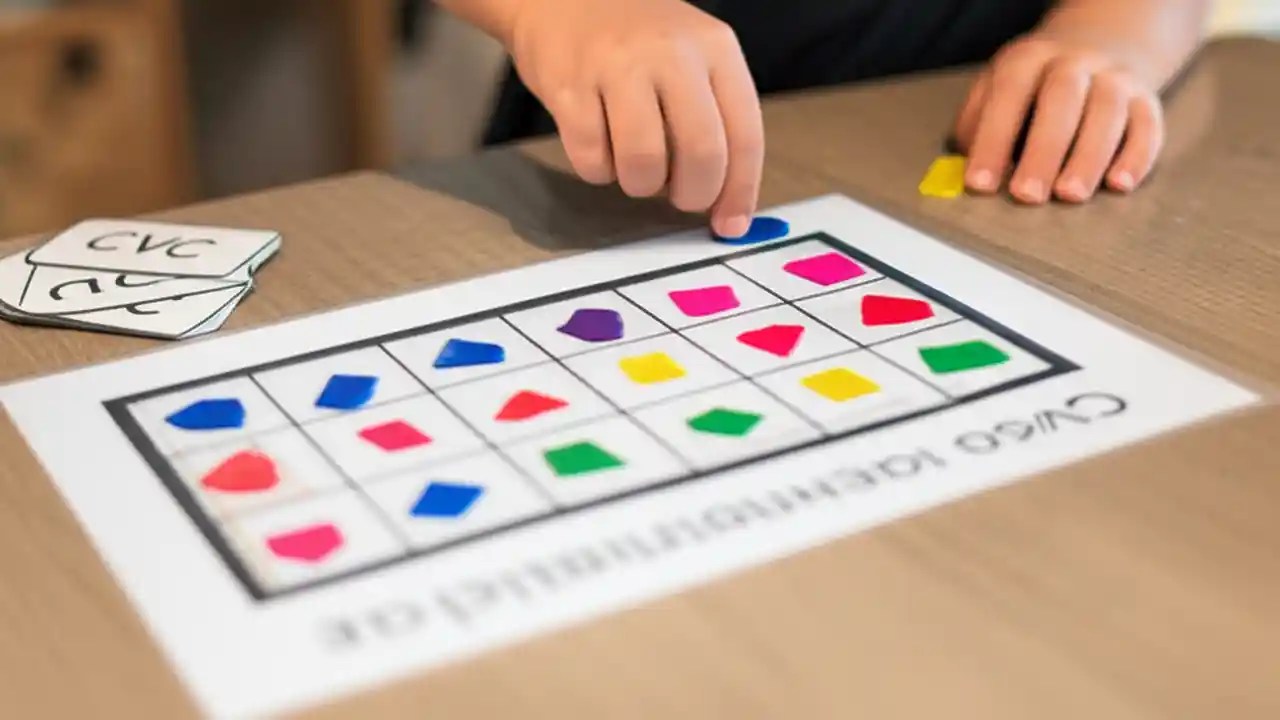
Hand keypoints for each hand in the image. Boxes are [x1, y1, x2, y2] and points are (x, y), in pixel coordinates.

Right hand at [506, 0, 763, 235]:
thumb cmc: (634, 40)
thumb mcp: (691, 58)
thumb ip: (714, 120)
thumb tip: (727, 206)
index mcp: (716, 48)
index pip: (745, 135)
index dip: (740, 192)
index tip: (730, 226)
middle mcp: (672, 53)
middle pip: (702, 154)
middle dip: (692, 195)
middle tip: (676, 195)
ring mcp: (618, 67)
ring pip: (645, 164)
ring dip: (640, 185)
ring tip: (633, 166)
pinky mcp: (570, 85)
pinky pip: (592, 159)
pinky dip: (597, 170)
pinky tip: (598, 145)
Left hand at [953, 34, 1164, 203]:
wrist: (1101, 44)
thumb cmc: (1033, 87)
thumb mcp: (996, 91)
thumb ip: (978, 127)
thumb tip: (965, 171)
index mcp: (1029, 59)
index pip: (1008, 95)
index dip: (993, 141)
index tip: (979, 185)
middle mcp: (1075, 62)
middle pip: (1062, 100)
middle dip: (1043, 151)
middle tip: (1027, 195)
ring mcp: (1115, 78)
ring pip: (1107, 112)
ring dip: (1089, 156)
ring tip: (1070, 195)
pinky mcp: (1147, 100)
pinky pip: (1148, 126)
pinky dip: (1137, 157)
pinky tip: (1118, 185)